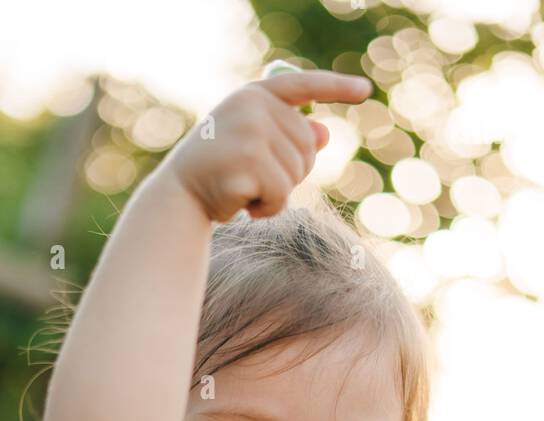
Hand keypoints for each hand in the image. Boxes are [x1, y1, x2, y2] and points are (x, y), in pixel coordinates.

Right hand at [165, 68, 371, 223]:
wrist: (179, 197)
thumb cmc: (217, 172)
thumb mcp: (252, 147)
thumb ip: (286, 137)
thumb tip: (324, 133)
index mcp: (255, 95)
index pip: (304, 86)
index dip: (336, 88)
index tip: (365, 90)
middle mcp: (254, 107)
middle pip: (307, 144)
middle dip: (292, 171)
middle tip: (258, 181)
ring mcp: (251, 133)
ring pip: (297, 172)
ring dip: (278, 193)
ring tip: (245, 191)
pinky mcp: (250, 163)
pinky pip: (283, 195)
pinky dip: (269, 210)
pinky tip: (243, 206)